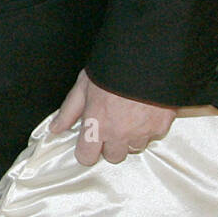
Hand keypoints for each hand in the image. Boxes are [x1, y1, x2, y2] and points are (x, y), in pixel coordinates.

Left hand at [51, 69, 175, 165]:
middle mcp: (120, 134)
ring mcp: (142, 133)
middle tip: (110, 123)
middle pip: (113, 157)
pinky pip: (152, 136)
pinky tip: (143, 110)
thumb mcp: (83, 86)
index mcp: (97, 125)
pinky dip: (147, 128)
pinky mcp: (161, 128)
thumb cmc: (111, 70)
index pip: (87, 157)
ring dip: (130, 138)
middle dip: (109, 144)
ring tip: (127, 115)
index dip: (85, 150)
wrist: (145, 59)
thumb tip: (56, 128)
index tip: (87, 143)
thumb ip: (69, 111)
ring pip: (134, 148)